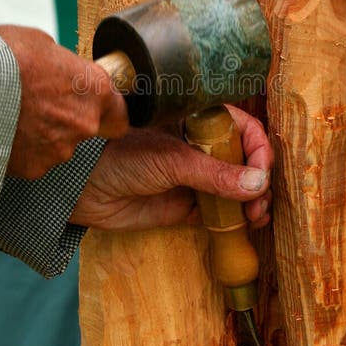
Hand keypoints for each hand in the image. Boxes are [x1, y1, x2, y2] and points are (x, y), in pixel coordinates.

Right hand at [0, 25, 128, 178]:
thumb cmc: (3, 57)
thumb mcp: (42, 44)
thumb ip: (64, 65)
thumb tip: (63, 71)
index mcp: (94, 89)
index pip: (121, 113)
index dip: (107, 109)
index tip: (94, 105)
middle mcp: (85, 124)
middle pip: (88, 129)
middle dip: (69, 119)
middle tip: (41, 104)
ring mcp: (59, 150)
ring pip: (59, 146)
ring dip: (44, 134)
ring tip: (16, 115)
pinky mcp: (33, 168)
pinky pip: (34, 159)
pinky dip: (22, 149)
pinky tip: (4, 131)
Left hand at [69, 106, 272, 231]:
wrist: (83, 188)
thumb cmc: (120, 156)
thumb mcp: (172, 160)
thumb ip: (215, 173)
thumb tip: (258, 184)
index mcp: (197, 121)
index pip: (242, 129)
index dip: (258, 148)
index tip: (263, 170)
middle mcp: (201, 146)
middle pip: (246, 160)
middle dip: (260, 179)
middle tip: (260, 200)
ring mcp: (196, 177)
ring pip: (238, 188)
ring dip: (254, 201)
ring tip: (255, 216)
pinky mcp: (188, 206)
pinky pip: (222, 212)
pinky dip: (238, 218)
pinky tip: (247, 224)